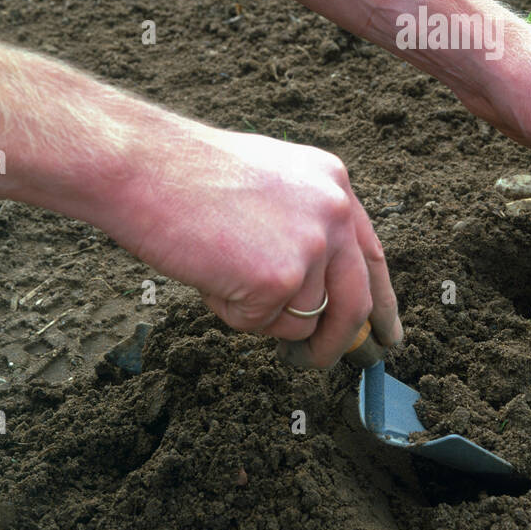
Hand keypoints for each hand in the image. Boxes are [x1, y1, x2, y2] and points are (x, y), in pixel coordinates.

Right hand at [110, 123, 401, 366]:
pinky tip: (209, 272)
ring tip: (219, 268)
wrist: (143, 166)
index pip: (370, 255)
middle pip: (354, 303)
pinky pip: (260, 325)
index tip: (387, 334)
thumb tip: (316, 293)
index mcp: (333, 182)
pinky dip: (230, 312)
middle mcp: (334, 211)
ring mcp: (311, 245)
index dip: (381, 301)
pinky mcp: (279, 278)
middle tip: (315, 363)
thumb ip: (302, 224)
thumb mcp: (268, 182)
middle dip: (336, 342)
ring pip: (299, 321)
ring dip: (258, 312)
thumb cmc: (185, 173)